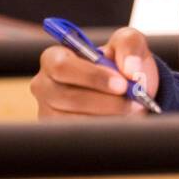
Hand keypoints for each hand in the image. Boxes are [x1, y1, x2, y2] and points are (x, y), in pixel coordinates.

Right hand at [30, 27, 159, 118]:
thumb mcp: (128, 43)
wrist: (127, 90)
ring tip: (132, 110)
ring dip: (109, 117)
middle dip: (105, 101)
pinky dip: (105, 129)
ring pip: (76, 120)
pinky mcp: (58, 131)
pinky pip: (80, 136)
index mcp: (55, 58)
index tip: (122, 83)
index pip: (62, 66)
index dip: (92, 76)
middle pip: (67, 97)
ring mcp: (48, 111)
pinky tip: (121, 121)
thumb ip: (129, 44)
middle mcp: (44, 85)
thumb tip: (130, 69)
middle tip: (134, 101)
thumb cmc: (121, 62)